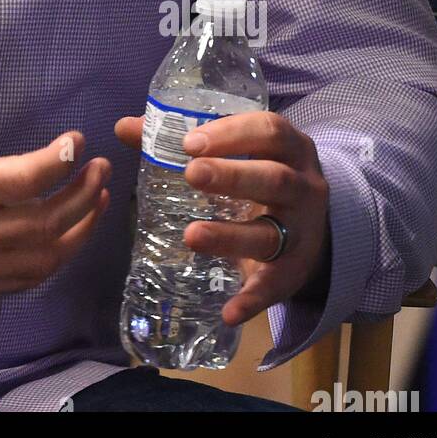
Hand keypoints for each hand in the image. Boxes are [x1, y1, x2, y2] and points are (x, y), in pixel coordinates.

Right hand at [0, 28, 112, 296]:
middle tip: (102, 168)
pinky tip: (68, 232)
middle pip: (42, 223)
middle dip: (81, 195)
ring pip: (39, 259)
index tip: (77, 140)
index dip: (57, 160)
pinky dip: (52, 259)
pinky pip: (21, 279)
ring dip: (78, 230)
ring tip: (97, 199)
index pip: (21, 180)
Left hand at [113, 111, 329, 325]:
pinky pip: (275, 286)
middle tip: (192, 174)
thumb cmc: (261, 174)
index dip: (232, 134)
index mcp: (289, 148)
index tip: (191, 142)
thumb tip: (124, 126)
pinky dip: (252, 299)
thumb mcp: (238, 154)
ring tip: (191, 235)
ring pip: (270, 233)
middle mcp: (303, 186)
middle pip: (274, 178)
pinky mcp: (295, 271)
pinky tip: (228, 311)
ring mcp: (302, 231)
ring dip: (231, 236)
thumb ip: (184, 140)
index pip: (268, 131)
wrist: (313, 228)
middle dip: (232, 176)